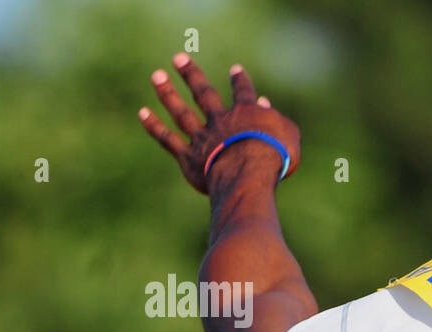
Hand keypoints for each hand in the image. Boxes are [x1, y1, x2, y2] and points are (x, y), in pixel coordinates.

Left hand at [138, 52, 300, 193]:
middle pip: (204, 94)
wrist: (248, 173)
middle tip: (178, 58)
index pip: (244, 94)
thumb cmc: (275, 157)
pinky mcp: (190, 157)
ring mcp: (203, 138)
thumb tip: (268, 107)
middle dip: (191, 75)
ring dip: (168, 93)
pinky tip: (142, 112)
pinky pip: (169, 140)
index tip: (235, 70)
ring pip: (182, 112)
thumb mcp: (289, 137)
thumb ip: (280, 121)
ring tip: (156, 76)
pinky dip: (155, 126)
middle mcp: (221, 121)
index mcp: (247, 115)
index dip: (241, 82)